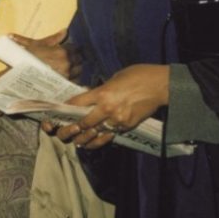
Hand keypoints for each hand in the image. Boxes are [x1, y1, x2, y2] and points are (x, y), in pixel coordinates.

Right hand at [9, 30, 81, 79]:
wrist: (19, 73)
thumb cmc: (27, 57)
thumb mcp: (39, 44)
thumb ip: (54, 38)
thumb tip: (65, 31)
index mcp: (62, 52)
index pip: (76, 48)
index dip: (72, 49)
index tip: (68, 50)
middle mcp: (67, 63)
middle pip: (79, 60)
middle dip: (75, 59)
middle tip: (67, 59)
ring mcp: (66, 76)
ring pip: (79, 71)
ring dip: (75, 69)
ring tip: (67, 68)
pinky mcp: (64, 85)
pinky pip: (75, 82)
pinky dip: (73, 79)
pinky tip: (66, 77)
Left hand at [54, 64, 169, 149]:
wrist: (160, 85)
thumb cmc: (137, 75)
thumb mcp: (114, 78)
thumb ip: (101, 90)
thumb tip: (91, 97)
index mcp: (102, 93)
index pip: (77, 104)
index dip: (65, 109)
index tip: (58, 112)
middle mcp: (107, 109)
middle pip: (83, 123)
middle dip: (71, 129)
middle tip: (63, 132)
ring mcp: (117, 119)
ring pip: (96, 133)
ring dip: (84, 139)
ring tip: (76, 142)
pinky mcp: (127, 126)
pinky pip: (110, 134)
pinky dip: (101, 139)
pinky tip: (93, 142)